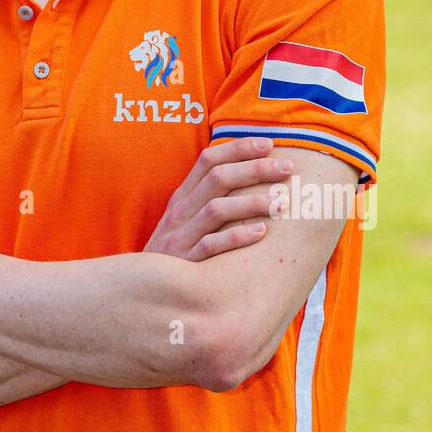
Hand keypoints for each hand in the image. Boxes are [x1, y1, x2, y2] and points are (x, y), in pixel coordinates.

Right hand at [143, 137, 291, 260]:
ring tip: (282, 202)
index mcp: (182, 196)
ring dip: (251, 202)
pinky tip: (262, 232)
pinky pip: (212, 245)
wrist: (144, 287)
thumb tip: (251, 177)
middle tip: (287, 167)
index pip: (208, 160)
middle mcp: (181, 211)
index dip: (238, 148)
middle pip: (218, 178)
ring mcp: (182, 235)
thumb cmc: (176, 251)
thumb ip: (209, 198)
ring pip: (217, 209)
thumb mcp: (184, 219)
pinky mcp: (186, 262)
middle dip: (255, 169)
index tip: (269, 144)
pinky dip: (237, 236)